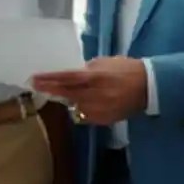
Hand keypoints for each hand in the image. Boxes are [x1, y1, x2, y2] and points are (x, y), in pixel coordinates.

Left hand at [31, 56, 147, 125]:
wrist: (149, 87)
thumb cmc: (127, 69)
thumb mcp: (106, 62)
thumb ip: (88, 69)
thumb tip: (73, 74)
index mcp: (95, 77)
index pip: (67, 78)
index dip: (49, 79)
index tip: (34, 79)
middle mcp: (95, 95)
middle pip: (66, 94)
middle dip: (51, 89)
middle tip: (36, 86)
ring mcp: (99, 110)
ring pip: (75, 106)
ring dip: (70, 98)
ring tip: (69, 91)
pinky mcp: (104, 120)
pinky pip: (86, 115)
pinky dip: (83, 108)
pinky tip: (86, 101)